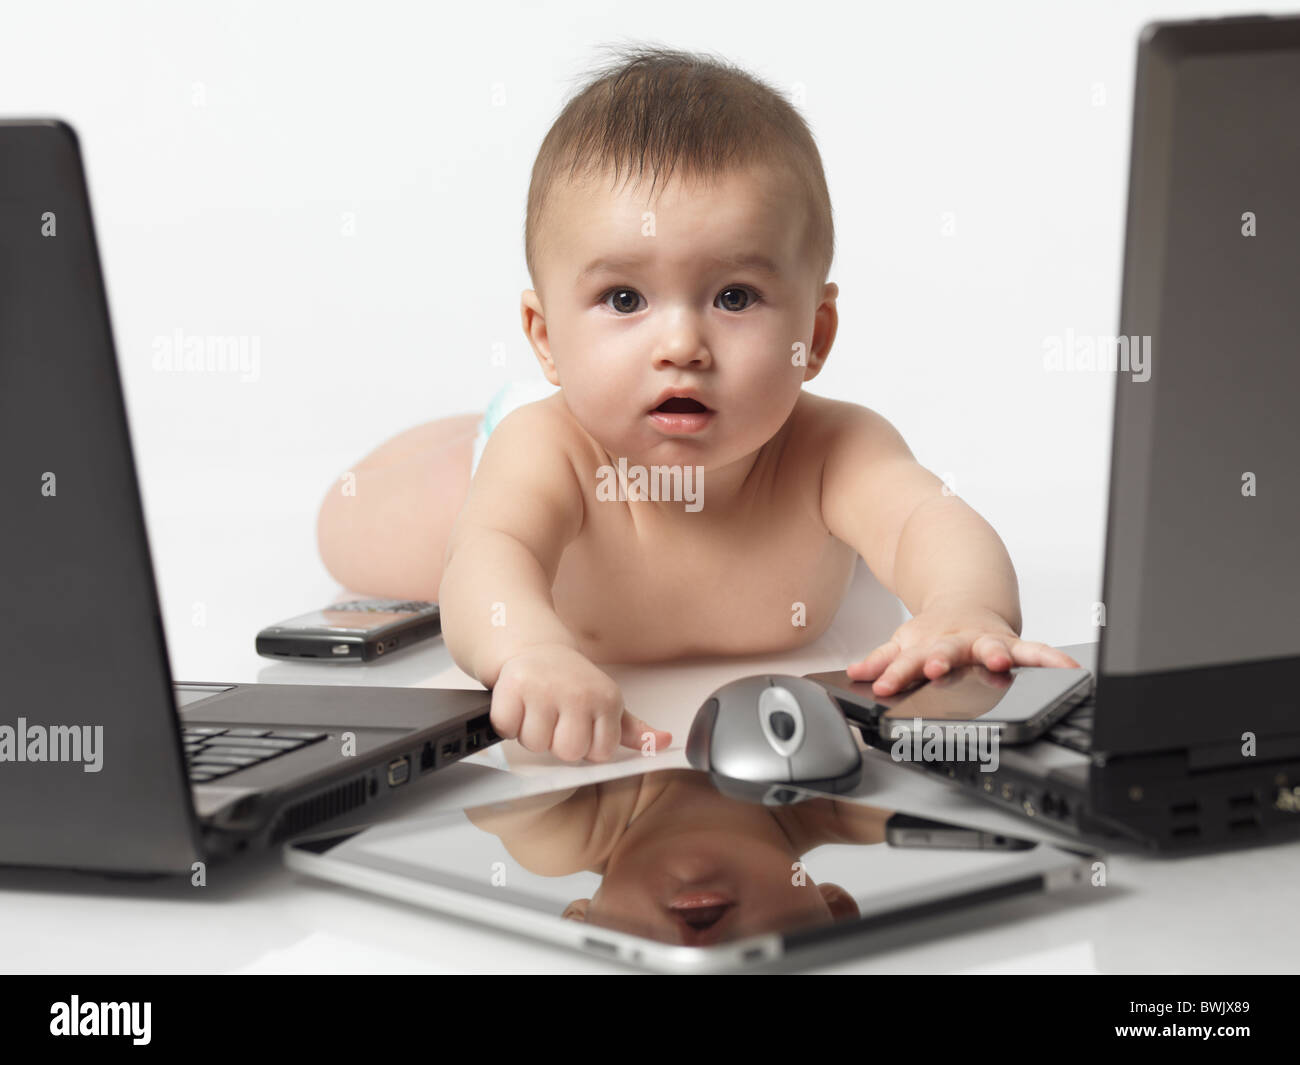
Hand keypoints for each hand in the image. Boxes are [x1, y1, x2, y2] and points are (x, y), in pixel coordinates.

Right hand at [490, 643, 670, 761]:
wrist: (538, 649)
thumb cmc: (575, 684)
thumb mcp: (608, 704)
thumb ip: (635, 731)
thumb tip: (666, 743)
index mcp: (607, 700)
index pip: (598, 754)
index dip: (585, 747)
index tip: (580, 726)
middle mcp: (579, 693)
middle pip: (567, 752)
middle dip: (557, 743)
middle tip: (556, 720)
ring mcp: (545, 689)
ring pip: (535, 744)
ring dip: (531, 733)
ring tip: (537, 711)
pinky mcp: (513, 686)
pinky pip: (507, 729)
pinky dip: (508, 723)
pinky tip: (519, 707)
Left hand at [846, 602, 1080, 696]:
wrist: (966, 599)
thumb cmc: (935, 631)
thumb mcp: (903, 643)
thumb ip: (881, 661)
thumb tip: (854, 675)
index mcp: (927, 644)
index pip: (906, 661)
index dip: (894, 674)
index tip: (884, 686)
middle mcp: (956, 642)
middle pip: (946, 651)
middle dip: (941, 660)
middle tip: (934, 668)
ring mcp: (985, 641)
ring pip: (992, 646)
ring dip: (996, 654)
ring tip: (1001, 662)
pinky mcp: (1013, 643)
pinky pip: (1035, 649)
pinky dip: (1051, 657)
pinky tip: (1069, 667)